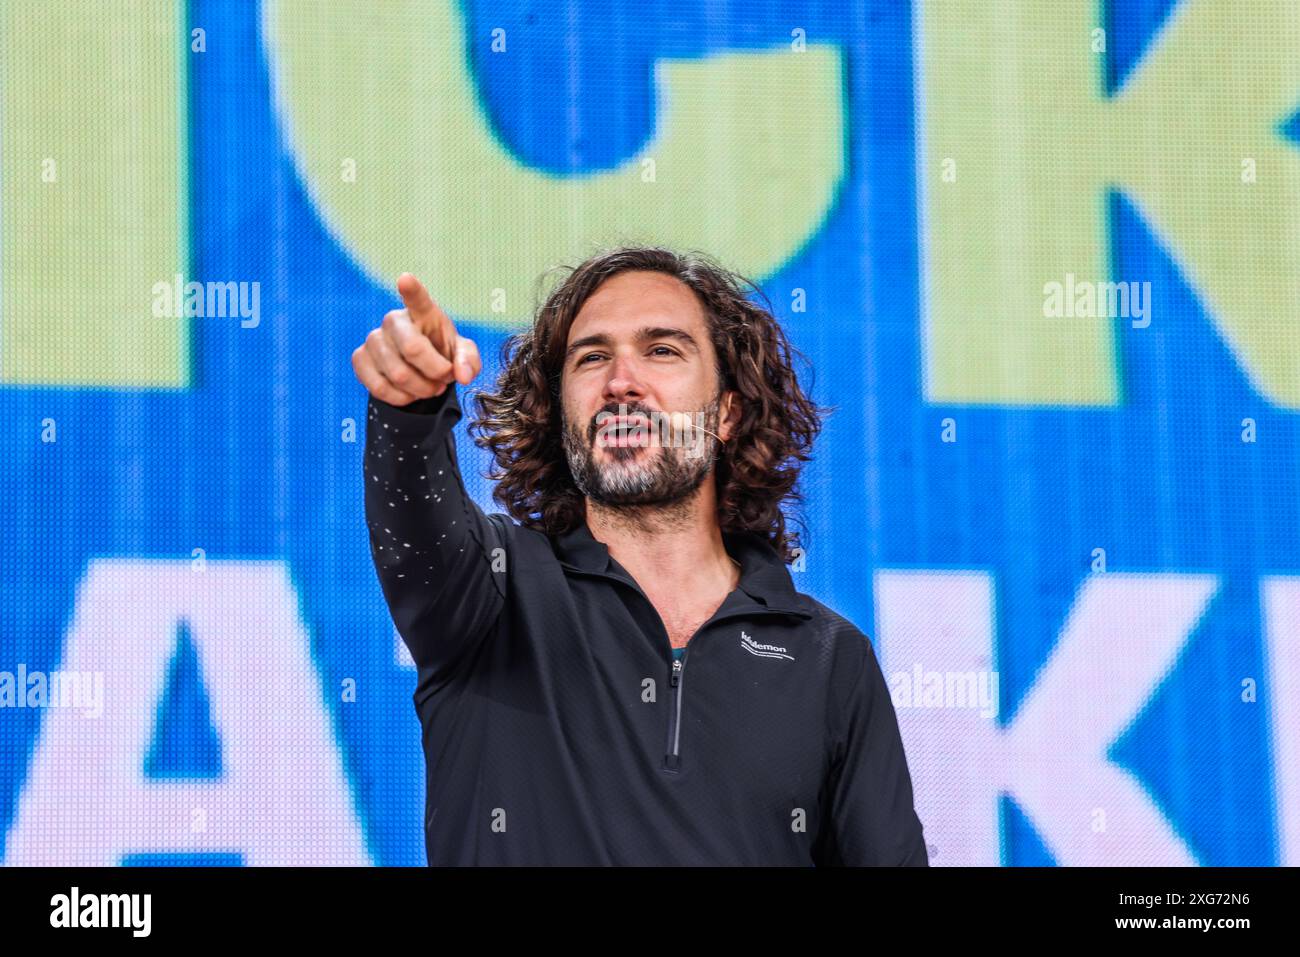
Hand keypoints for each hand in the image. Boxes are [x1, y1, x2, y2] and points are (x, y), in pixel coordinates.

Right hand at [351, 273, 481, 405]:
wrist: (419, 370)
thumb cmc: (441, 354)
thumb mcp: (462, 355)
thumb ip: (469, 361)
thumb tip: (463, 375)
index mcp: (423, 312)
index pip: (417, 298)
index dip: (411, 289)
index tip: (406, 279)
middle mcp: (394, 320)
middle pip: (413, 349)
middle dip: (435, 373)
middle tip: (443, 381)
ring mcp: (373, 338)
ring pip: (398, 375)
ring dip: (421, 390)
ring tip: (429, 387)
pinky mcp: (359, 358)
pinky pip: (379, 387)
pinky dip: (401, 398)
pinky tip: (408, 393)